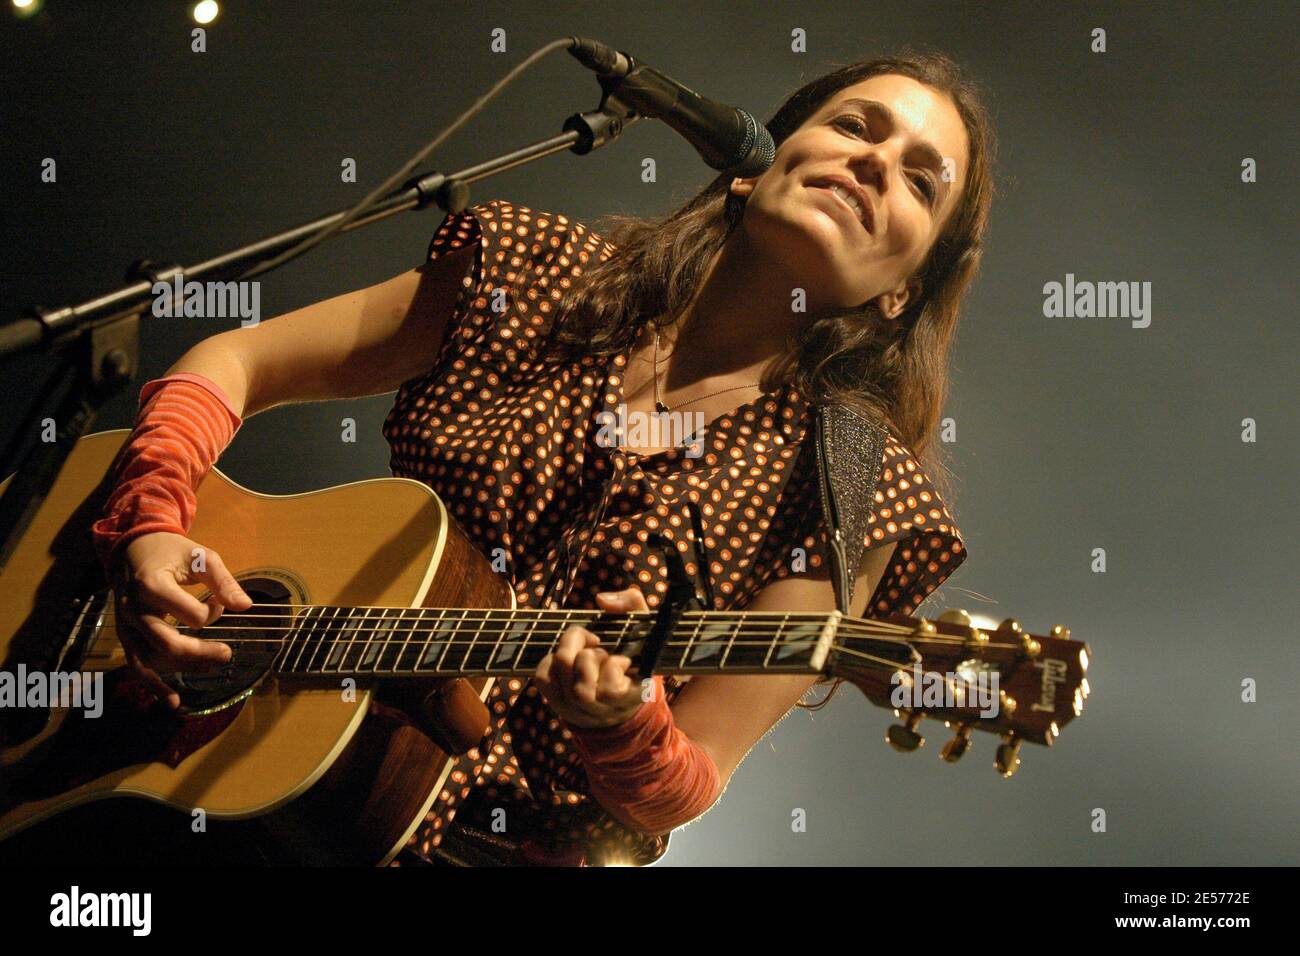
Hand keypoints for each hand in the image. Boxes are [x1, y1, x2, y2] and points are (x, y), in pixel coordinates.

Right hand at [111, 532, 251, 709]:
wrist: (132, 549)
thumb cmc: (171, 552)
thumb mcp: (200, 556)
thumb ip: (223, 581)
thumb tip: (245, 606)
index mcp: (152, 585)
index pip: (190, 615)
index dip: (211, 613)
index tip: (217, 602)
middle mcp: (134, 609)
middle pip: (167, 643)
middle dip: (201, 652)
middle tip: (227, 654)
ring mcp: (127, 625)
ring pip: (151, 658)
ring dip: (183, 668)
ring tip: (212, 670)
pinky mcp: (126, 635)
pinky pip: (137, 664)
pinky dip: (153, 685)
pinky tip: (173, 702)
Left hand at [534, 586, 654, 728]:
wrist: (620, 700)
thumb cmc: (633, 657)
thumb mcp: (643, 629)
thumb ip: (631, 605)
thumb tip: (601, 599)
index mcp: (629, 696)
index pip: (611, 687)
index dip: (614, 664)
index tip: (624, 660)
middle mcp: (600, 711)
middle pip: (582, 679)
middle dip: (589, 654)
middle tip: (599, 649)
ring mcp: (576, 710)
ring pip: (561, 671)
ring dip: (570, 653)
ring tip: (583, 653)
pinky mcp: (555, 703)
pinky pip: (542, 677)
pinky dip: (551, 661)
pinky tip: (567, 661)